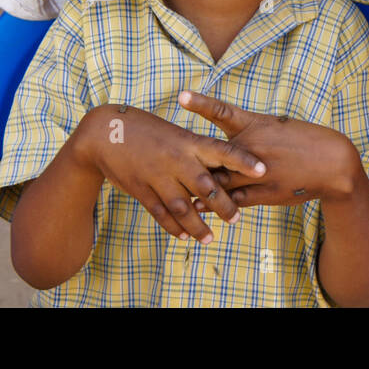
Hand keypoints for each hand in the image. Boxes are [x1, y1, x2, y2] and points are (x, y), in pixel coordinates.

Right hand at [71, 103, 266, 243]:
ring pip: (183, 206)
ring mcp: (158, 176)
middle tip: (236, 218)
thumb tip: (219, 168)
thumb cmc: (145, 129)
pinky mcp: (141, 190)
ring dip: (198, 225)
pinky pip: (160, 213)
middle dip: (223, 205)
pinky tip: (183, 235)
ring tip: (210, 238)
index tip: (263, 170)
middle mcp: (176, 160)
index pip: (223, 151)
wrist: (104, 133)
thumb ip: (195, 151)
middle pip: (206, 186)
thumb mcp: (174, 133)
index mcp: (188, 141)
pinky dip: (173, 226)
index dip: (244, 160)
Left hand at [180, 91, 362, 207]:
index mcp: (256, 125)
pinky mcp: (265, 193)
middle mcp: (253, 147)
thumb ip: (248, 130)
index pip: (223, 112)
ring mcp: (258, 172)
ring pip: (220, 182)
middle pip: (213, 156)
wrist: (333, 163)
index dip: (201, 103)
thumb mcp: (276, 126)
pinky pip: (235, 200)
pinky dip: (217, 204)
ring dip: (198, 189)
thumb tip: (226, 128)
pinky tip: (199, 209)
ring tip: (174, 193)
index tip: (181, 96)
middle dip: (189, 161)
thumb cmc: (305, 139)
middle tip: (165, 161)